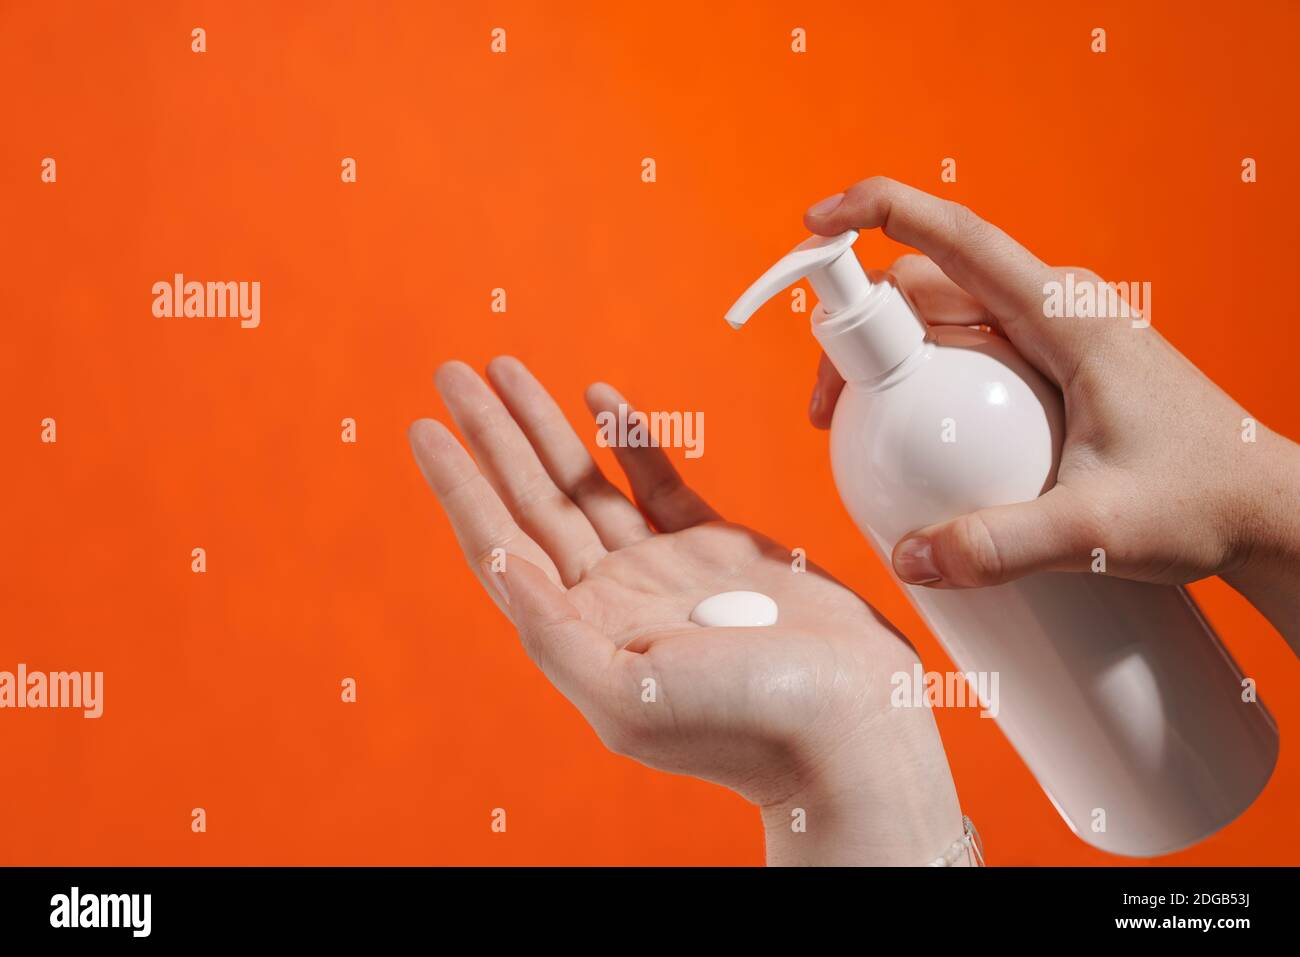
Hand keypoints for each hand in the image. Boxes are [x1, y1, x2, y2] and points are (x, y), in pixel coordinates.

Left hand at [408, 357, 963, 864]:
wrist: (854, 724)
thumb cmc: (750, 725)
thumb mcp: (629, 696)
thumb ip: (553, 633)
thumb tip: (497, 561)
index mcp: (582, 632)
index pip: (500, 543)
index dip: (458, 485)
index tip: (425, 428)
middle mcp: (612, 597)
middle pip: (532, 499)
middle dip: (491, 434)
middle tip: (452, 375)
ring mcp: (661, 568)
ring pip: (588, 481)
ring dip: (544, 427)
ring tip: (505, 372)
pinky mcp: (717, 547)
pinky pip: (658, 480)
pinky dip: (628, 438)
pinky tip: (596, 397)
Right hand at [804, 178, 1299, 646]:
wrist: (1266, 511)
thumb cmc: (1205, 502)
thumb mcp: (1098, 530)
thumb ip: (1002, 545)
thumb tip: (910, 555)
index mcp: (1066, 314)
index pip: (956, 239)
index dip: (878, 214)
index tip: (817, 222)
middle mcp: (1056, 308)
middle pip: (930, 287)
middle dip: (858, 330)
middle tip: (827, 412)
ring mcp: (1054, 337)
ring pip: (945, 321)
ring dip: (888, 359)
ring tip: (858, 432)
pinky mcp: (1053, 369)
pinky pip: (970, 356)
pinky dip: (925, 382)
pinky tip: (916, 436)